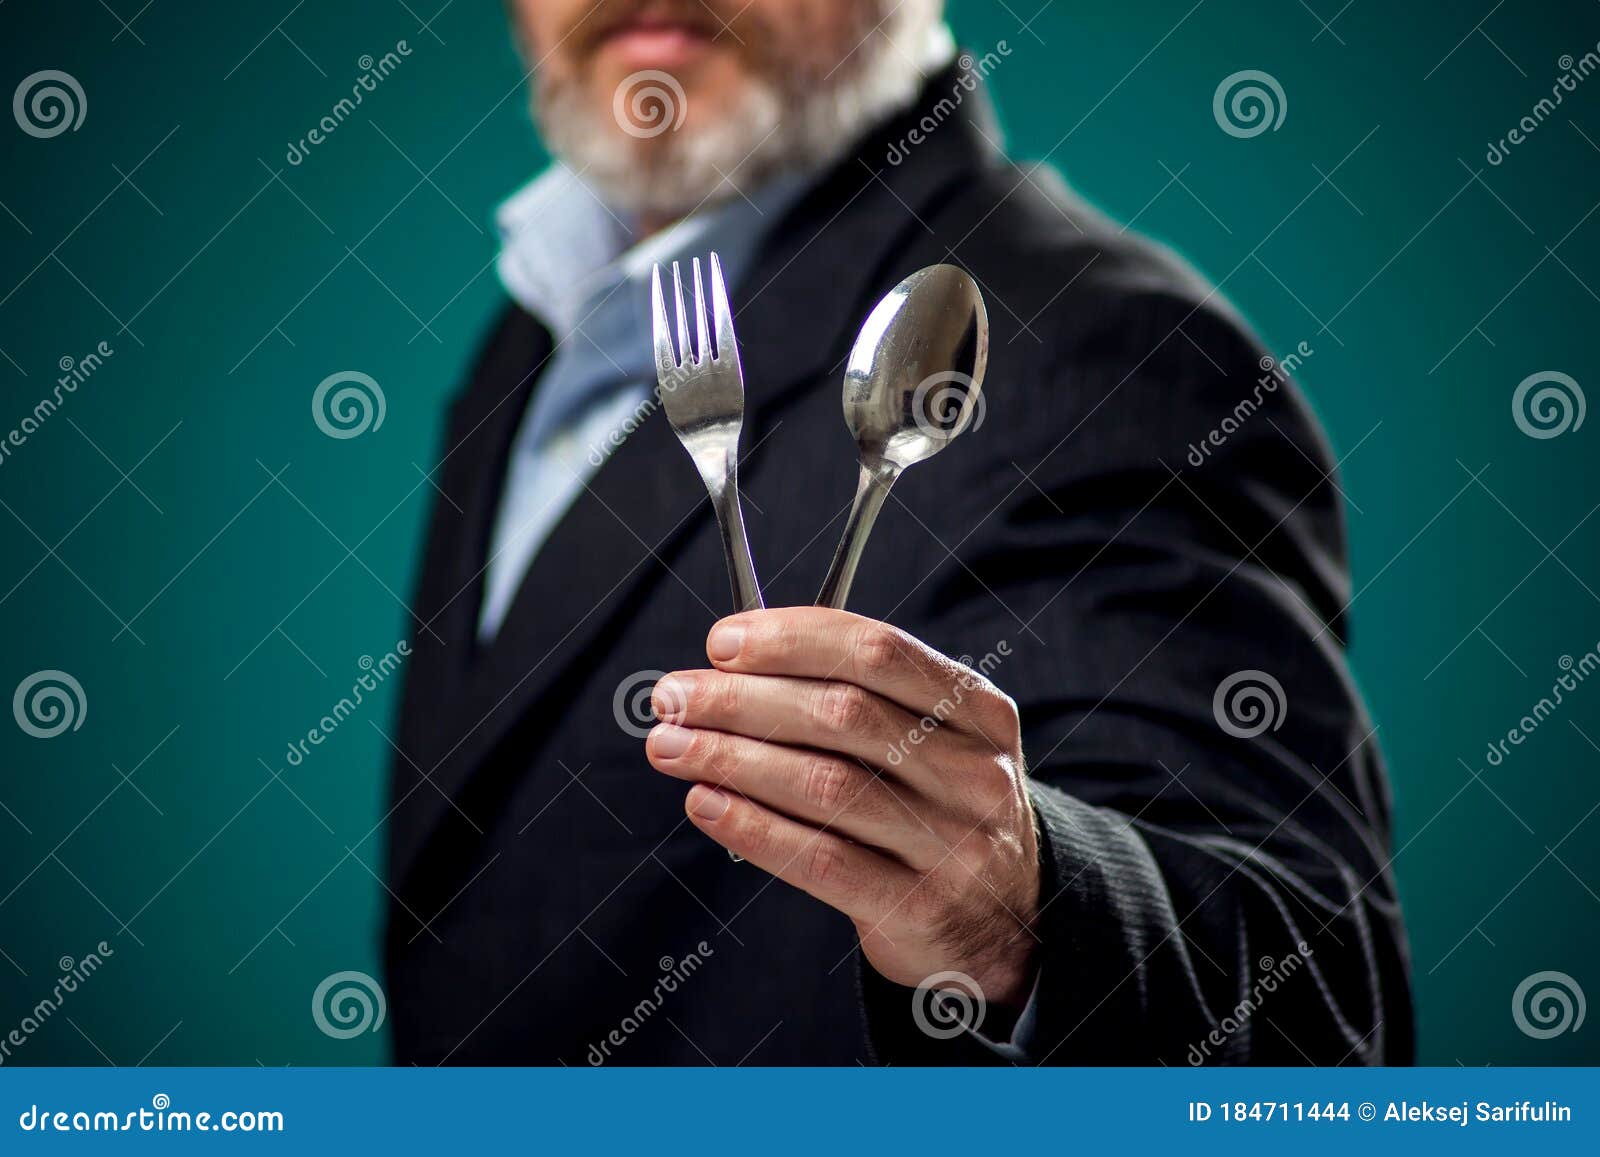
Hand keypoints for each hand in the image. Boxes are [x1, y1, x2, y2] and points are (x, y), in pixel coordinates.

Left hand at [645, 607, 1039, 1010]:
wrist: (1003, 925)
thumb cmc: (936, 810)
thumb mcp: (931, 741)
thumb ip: (856, 698)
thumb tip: (730, 667)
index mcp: (977, 710)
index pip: (876, 651)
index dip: (790, 640)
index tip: (721, 643)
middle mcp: (973, 771)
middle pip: (842, 713)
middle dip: (741, 698)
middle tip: (673, 697)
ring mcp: (951, 843)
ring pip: (824, 784)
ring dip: (731, 758)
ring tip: (670, 747)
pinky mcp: (917, 907)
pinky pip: (820, 859)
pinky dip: (751, 827)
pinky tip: (704, 803)